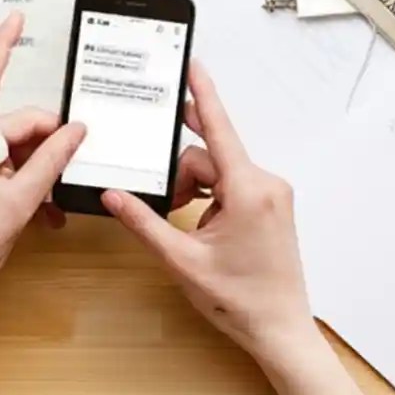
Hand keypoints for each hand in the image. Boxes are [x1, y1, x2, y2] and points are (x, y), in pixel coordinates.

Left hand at [0, 12, 85, 381]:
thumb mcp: (15, 208)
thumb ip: (48, 164)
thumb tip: (74, 131)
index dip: (3, 46)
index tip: (14, 18)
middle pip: (9, 123)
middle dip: (42, 145)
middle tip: (65, 178)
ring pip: (3, 148)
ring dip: (30, 171)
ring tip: (48, 209)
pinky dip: (13, 182)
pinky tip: (32, 210)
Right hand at [102, 61, 316, 360]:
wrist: (280, 328)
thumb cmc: (240, 300)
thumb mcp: (182, 261)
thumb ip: (144, 222)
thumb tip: (114, 196)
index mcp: (248, 191)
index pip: (218, 129)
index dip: (202, 95)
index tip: (193, 66)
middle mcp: (266, 184)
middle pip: (209, 156)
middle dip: (181, 176)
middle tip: (165, 203)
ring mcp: (272, 194)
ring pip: (219, 171)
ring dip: (195, 190)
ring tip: (185, 226)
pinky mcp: (272, 204)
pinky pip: (233, 184)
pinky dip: (210, 197)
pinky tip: (202, 225)